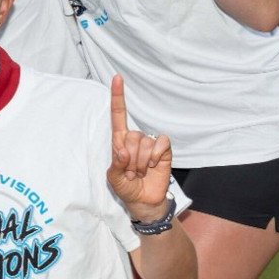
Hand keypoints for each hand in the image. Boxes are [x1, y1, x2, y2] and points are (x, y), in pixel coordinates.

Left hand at [107, 75, 172, 221]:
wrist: (144, 201)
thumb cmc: (127, 187)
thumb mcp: (115, 179)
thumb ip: (117, 165)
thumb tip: (122, 151)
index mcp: (119, 142)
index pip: (118, 115)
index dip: (117, 96)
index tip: (117, 78)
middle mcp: (135, 139)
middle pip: (131, 135)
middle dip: (130, 159)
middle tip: (132, 172)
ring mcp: (150, 143)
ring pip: (144, 143)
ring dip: (142, 162)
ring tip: (141, 172)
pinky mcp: (164, 149)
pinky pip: (160, 144)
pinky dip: (156, 156)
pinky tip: (154, 166)